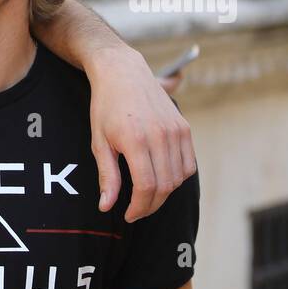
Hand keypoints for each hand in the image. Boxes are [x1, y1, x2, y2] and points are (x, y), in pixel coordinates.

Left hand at [89, 49, 195, 222]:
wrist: (123, 73)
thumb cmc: (105, 107)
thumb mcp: (99, 142)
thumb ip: (107, 176)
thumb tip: (106, 206)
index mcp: (136, 140)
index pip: (146, 186)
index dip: (138, 207)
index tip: (128, 215)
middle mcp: (161, 136)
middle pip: (165, 185)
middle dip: (151, 205)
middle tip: (136, 211)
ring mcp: (176, 131)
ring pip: (179, 177)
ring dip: (165, 193)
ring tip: (147, 197)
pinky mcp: (184, 128)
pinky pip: (188, 163)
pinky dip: (178, 177)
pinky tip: (162, 179)